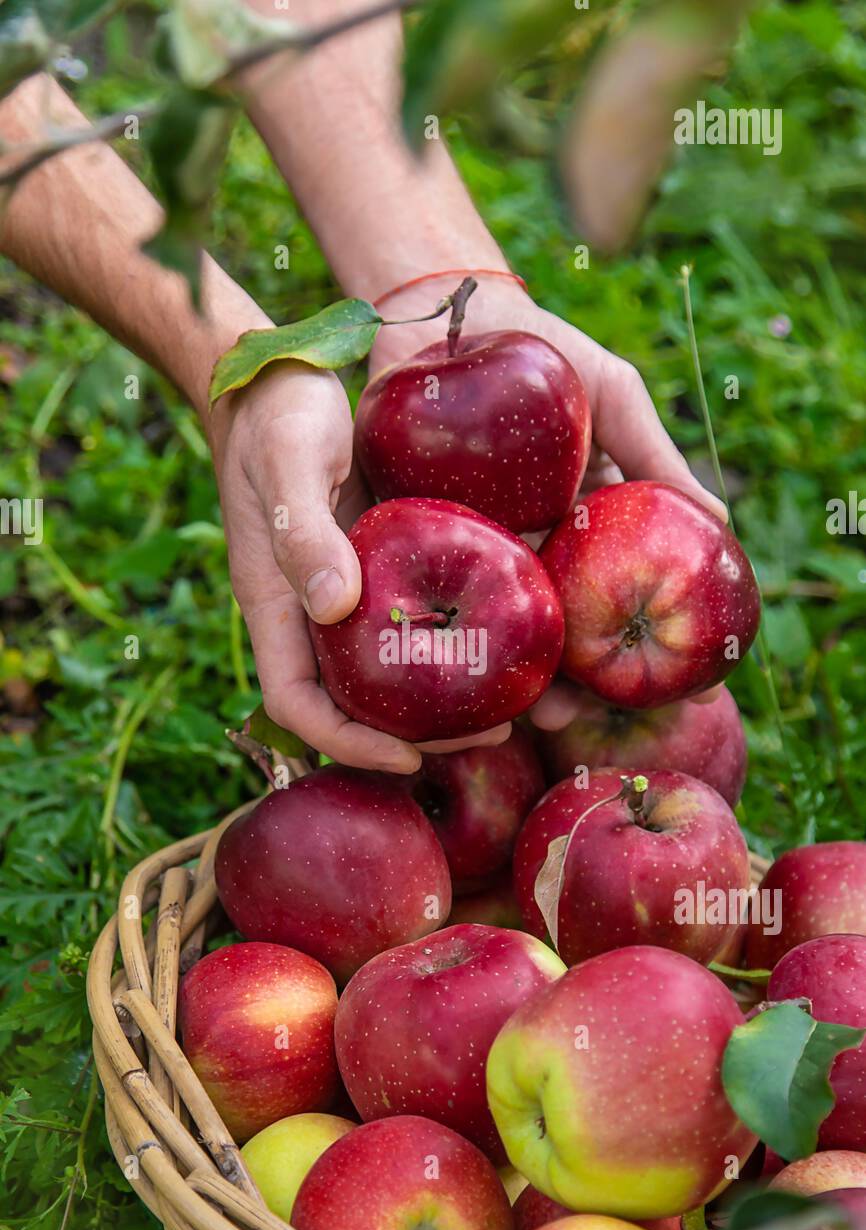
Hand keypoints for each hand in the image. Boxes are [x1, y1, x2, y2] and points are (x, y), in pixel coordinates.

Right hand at [209, 363, 509, 771]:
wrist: (285, 370)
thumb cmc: (276, 413)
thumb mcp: (287, 461)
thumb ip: (303, 530)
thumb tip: (335, 606)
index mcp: (277, 604)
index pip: (298, 703)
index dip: (346, 742)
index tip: (407, 757)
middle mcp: (315, 610)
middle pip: (356, 702)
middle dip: (418, 733)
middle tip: (496, 729)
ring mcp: (354, 591)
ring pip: (395, 668)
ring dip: (449, 695)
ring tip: (520, 699)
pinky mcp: (388, 563)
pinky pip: (422, 616)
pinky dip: (463, 635)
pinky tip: (516, 634)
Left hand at [370, 274, 726, 729]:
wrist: (447, 306)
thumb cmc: (540, 351)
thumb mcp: (611, 395)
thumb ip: (655, 455)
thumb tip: (717, 525)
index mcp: (560, 533)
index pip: (588, 607)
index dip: (607, 654)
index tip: (626, 691)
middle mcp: (507, 549)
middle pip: (528, 631)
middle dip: (545, 683)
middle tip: (556, 716)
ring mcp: (451, 543)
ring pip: (468, 624)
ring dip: (485, 673)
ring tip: (498, 711)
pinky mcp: (394, 528)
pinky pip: (405, 584)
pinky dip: (414, 624)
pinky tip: (422, 665)